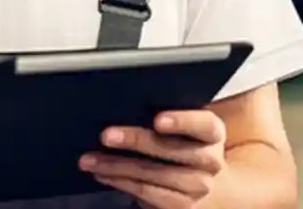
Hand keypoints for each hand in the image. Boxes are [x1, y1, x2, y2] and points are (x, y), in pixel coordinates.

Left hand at [79, 110, 226, 207]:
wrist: (199, 182)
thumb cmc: (179, 143)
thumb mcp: (180, 127)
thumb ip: (161, 113)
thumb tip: (121, 104)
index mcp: (212, 134)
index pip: (204, 125)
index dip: (183, 121)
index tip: (157, 120)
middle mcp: (211, 161)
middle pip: (172, 150)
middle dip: (136, 141)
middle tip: (105, 135)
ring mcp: (199, 187)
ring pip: (153, 174)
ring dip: (116, 166)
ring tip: (89, 158)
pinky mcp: (182, 206)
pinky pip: (146, 193)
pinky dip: (119, 181)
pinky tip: (101, 173)